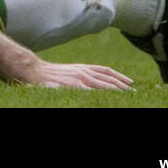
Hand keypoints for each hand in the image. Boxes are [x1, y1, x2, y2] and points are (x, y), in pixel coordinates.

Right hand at [17, 59, 133, 89]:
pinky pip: (93, 91)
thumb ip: (79, 76)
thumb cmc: (48, 74)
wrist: (32, 71)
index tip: (130, 82)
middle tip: (135, 93)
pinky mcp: (74, 86)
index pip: (105, 71)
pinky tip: (110, 98)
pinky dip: (103, 93)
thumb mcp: (67, 72)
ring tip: (129, 96)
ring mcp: (79, 79)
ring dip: (117, 90)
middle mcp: (83, 72)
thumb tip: (90, 84)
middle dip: (123, 85)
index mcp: (82, 68)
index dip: (118, 76)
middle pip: (108, 79)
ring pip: (104, 85)